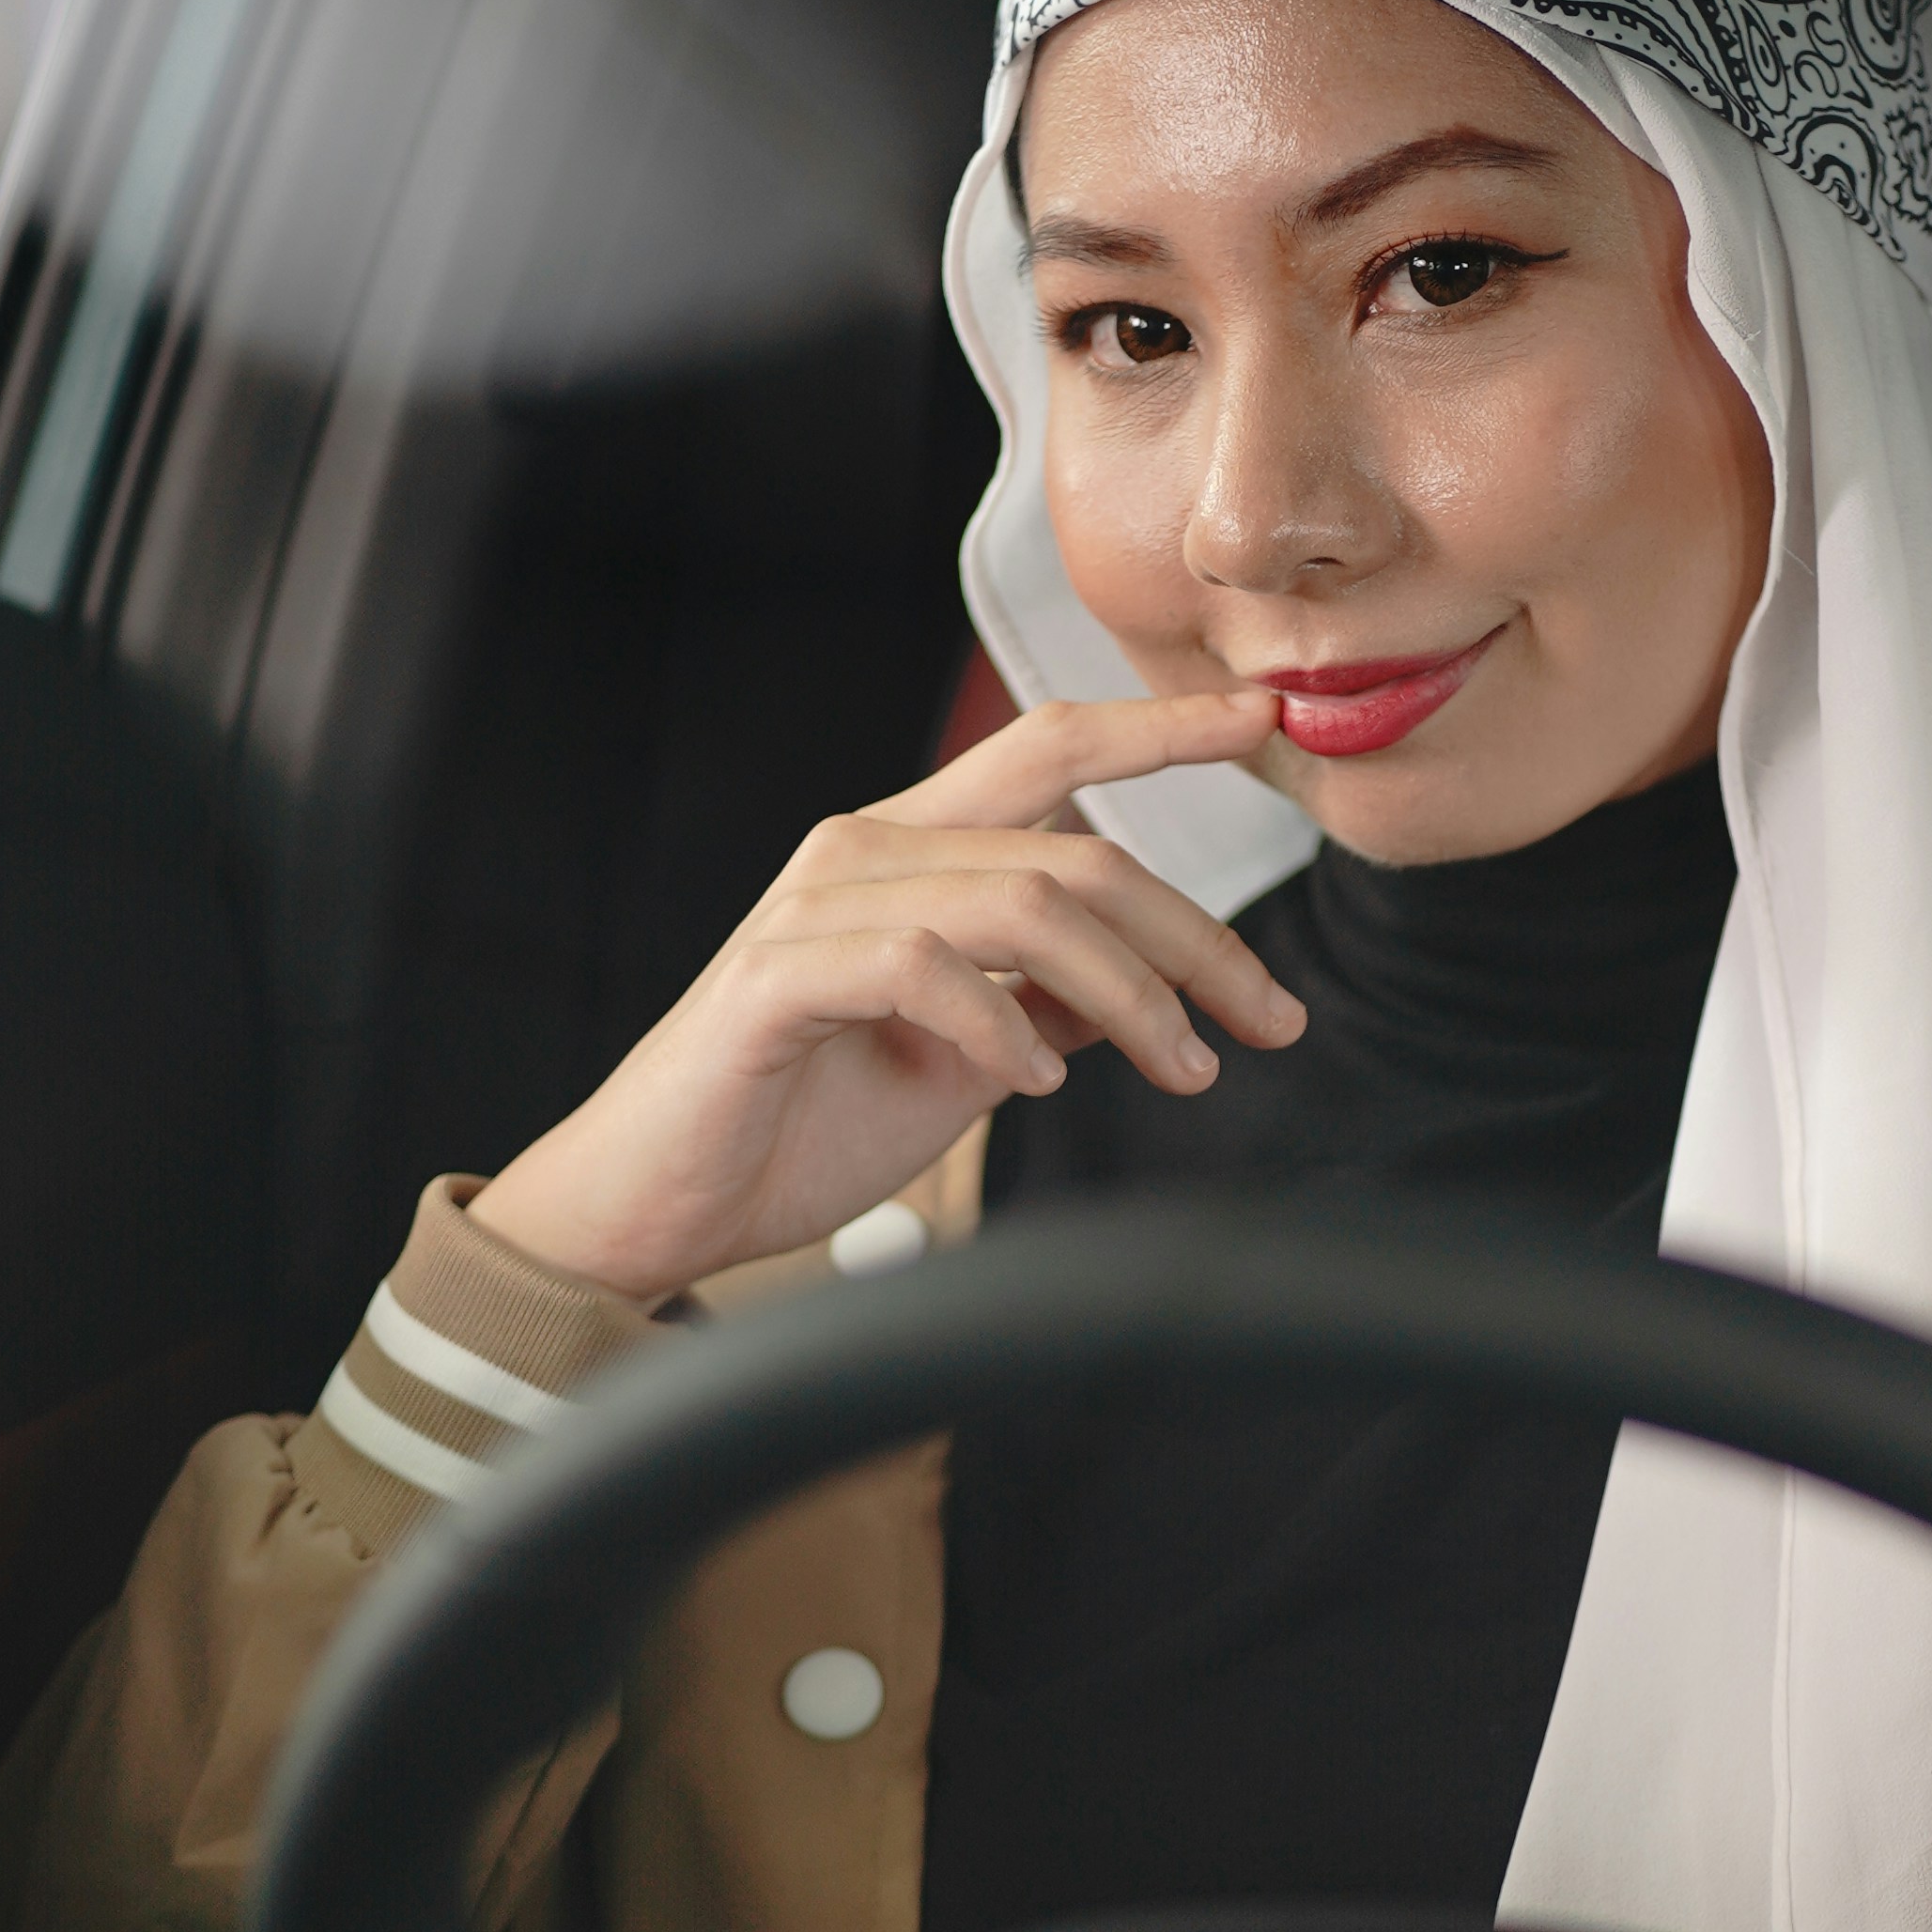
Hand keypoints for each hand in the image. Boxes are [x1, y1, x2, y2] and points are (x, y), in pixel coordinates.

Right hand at [472, 691, 1306, 1301]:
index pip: (1050, 752)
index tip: (1265, 722)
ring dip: (1130, 995)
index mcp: (912, 853)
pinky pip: (927, 965)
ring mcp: (818, 907)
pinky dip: (1004, 1025)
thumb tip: (1149, 996)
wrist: (660, 1208)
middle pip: (1077, 850)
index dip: (1160, 728)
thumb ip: (1046, 1009)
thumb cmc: (798, 1129)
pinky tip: (1035, 1081)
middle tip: (1270, 1020)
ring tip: (1179, 1068)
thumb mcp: (965, 1064)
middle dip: (1198, 936)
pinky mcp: (779, 975)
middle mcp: (866, 852)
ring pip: (1026, 903)